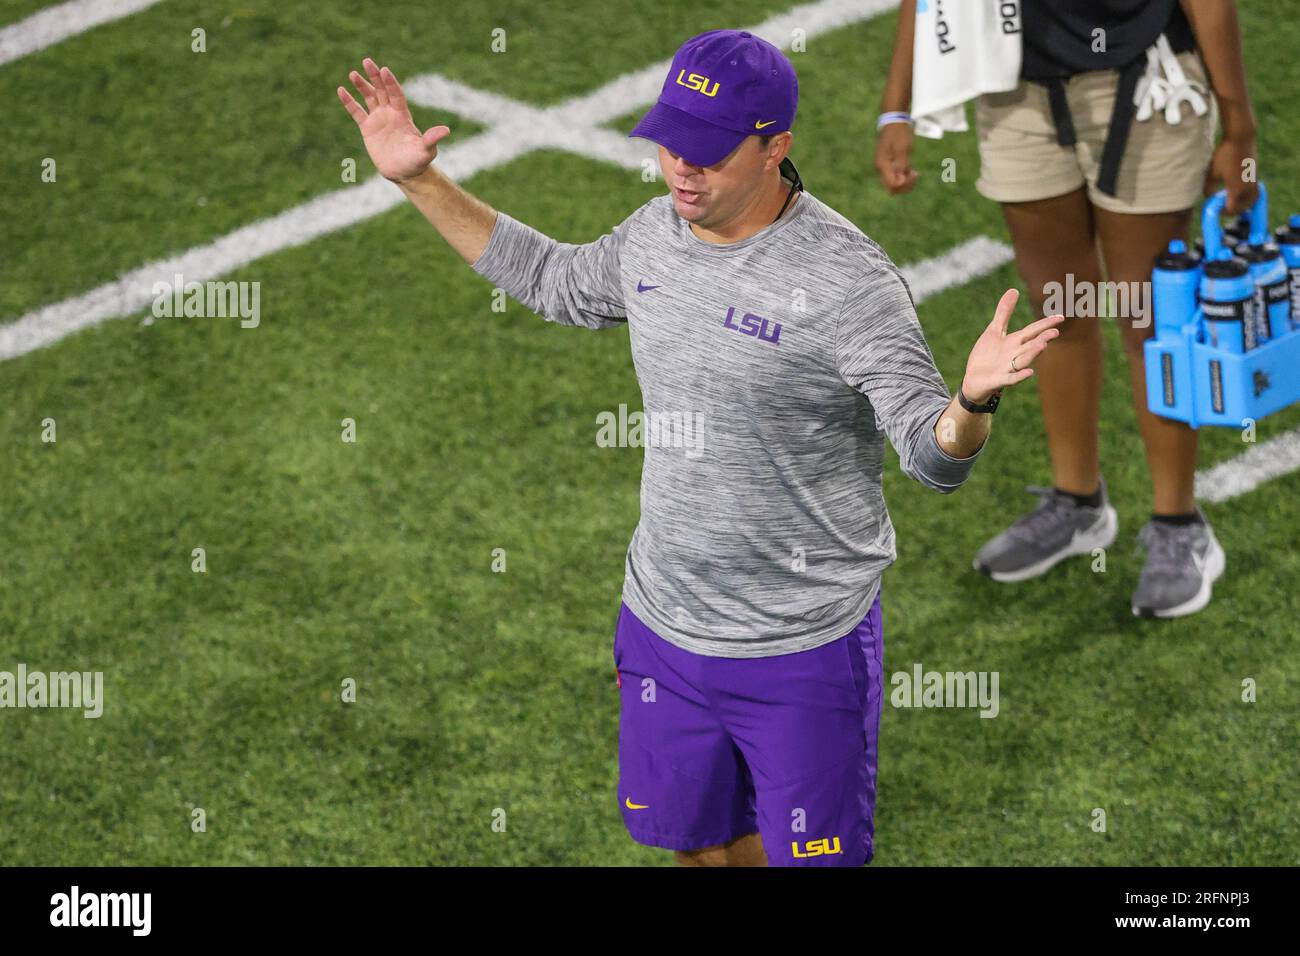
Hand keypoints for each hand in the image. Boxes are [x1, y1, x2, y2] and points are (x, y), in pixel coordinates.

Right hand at [338, 58, 450, 183]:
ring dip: (361, 85)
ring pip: (369, 97)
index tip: (384, 70)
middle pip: (382, 90)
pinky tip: (341, 90)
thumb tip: (446, 130)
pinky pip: (356, 112)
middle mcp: (390, 114)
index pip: (396, 94)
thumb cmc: (417, 162)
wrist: (404, 174)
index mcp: (403, 115)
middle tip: (367, 61)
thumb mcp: (426, 151)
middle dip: (375, 76)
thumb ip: (432, 139)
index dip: (390, 82)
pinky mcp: (368, 129)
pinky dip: (349, 102)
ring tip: (353, 73)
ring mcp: (378, 120)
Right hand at [874, 122, 917, 194]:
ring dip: (905, 182)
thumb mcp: (903, 147)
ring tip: (914, 173)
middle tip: (914, 174)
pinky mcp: (889, 166)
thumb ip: (901, 163)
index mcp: (883, 164)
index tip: (911, 172)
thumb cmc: (899, 133)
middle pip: (891, 188)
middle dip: (904, 185)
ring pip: (894, 185)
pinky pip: (896, 178)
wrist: (894, 122)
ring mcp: (885, 168)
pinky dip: (905, 178)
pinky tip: (912, 171)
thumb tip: (900, 178)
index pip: (892, 184)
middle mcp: (881, 169)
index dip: (904, 183)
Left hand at [961, 289, 1063, 402]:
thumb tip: (1014, 289)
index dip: (1045, 324)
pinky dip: (1020, 376)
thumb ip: (1004, 312)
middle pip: (1031, 345)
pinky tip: (1029, 372)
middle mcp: (1015, 354)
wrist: (973, 379)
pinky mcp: (999, 380)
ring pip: (1024, 360)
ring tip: (1043, 346)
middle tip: (1054, 332)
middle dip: (1042, 339)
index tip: (1060, 317)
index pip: (1033, 331)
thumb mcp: (994, 331)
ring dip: (1033, 353)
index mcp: (1015, 341)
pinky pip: (1012, 378)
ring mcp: (1008, 368)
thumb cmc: (986, 355)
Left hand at [1204, 134, 1258, 214]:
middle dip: (1235, 210)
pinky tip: (1236, 189)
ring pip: (1253, 198)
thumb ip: (1209, 189)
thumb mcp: (1212, 173)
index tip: (1216, 209)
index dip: (1224, 212)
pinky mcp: (1256, 174)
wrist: (1241, 138)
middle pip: (1245, 206)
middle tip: (1224, 208)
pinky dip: (1247, 194)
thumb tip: (1209, 198)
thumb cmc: (1224, 155)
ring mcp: (1254, 180)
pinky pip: (1255, 190)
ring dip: (1244, 203)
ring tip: (1232, 200)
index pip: (1232, 209)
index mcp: (1237, 189)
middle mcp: (1248, 186)